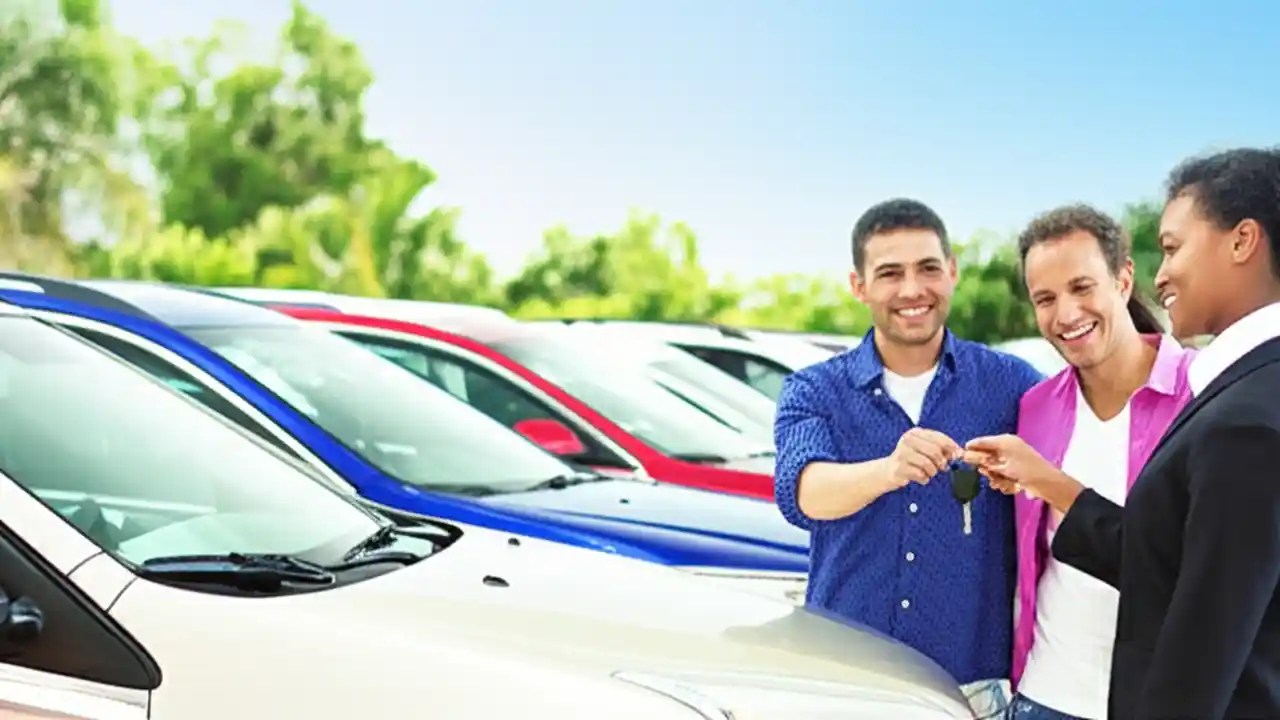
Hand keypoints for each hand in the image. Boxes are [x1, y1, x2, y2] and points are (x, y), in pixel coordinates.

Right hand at [885, 428, 961, 487]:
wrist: (888, 471)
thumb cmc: (910, 460)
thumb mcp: (925, 449)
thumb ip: (941, 448)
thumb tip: (958, 452)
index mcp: (915, 433)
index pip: (938, 437)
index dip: (951, 446)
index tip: (957, 455)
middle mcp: (907, 440)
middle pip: (934, 450)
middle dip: (941, 461)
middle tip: (942, 467)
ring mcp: (902, 453)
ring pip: (927, 463)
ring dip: (933, 471)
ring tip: (929, 472)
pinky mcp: (899, 467)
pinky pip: (920, 474)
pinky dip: (924, 478)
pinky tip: (921, 477)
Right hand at [961, 434, 1084, 511]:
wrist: (1047, 483)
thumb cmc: (1025, 470)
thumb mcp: (1001, 465)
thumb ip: (983, 461)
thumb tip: (966, 455)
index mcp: (1004, 441)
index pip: (982, 441)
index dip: (972, 448)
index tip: (962, 456)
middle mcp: (1007, 447)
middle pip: (986, 456)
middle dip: (987, 468)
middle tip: (990, 475)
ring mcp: (1012, 458)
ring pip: (994, 467)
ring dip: (996, 477)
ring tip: (1003, 482)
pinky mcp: (1016, 468)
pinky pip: (1002, 473)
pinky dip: (1004, 481)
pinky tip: (1010, 486)